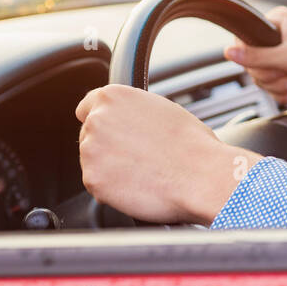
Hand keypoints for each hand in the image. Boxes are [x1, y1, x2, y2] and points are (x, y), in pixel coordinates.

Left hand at [75, 84, 260, 224]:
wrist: (200, 176)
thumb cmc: (191, 144)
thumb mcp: (162, 109)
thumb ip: (133, 111)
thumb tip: (126, 120)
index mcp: (114, 97)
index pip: (87, 106)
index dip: (101, 120)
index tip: (109, 131)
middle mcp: (96, 120)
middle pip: (90, 135)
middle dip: (108, 145)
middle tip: (138, 155)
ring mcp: (90, 151)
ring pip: (93, 161)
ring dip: (110, 166)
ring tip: (143, 170)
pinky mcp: (92, 180)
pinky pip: (98, 184)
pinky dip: (112, 188)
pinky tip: (138, 184)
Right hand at [224, 5, 286, 104]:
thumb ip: (255, 56)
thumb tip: (228, 52)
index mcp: (278, 21)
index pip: (244, 38)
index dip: (251, 58)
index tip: (267, 64)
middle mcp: (281, 34)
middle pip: (253, 62)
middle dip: (271, 76)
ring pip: (264, 77)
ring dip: (279, 86)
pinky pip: (276, 85)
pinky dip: (285, 93)